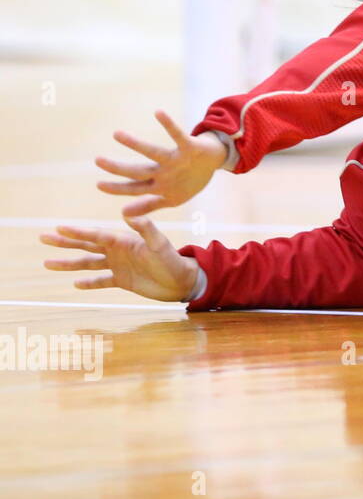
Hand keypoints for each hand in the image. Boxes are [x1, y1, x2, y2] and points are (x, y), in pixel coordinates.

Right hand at [40, 215, 198, 301]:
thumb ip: (146, 229)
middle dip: (65, 242)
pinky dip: (89, 283)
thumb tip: (128, 215)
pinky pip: (101, 281)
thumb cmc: (173, 261)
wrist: (183, 281)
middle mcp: (118, 251)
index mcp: (124, 240)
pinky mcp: (122, 281)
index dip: (78, 232)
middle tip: (43, 237)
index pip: (96, 235)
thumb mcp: (160, 244)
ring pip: (88, 263)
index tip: (58, 227)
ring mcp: (118, 266)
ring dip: (69, 263)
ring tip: (47, 263)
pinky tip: (75, 283)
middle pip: (86, 245)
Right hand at [95, 110, 227, 216]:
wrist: (215, 164)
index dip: (117, 188)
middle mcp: (167, 174)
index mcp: (161, 186)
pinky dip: (169, 124)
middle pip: (139, 171)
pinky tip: (158, 112)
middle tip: (98, 159)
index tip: (98, 184)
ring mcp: (177, 160)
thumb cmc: (189, 181)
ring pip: (153, 152)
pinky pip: (178, 134)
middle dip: (119, 167)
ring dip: (136, 144)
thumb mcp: (171, 198)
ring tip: (117, 134)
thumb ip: (148, 204)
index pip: (135, 188)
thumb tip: (123, 212)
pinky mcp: (189, 147)